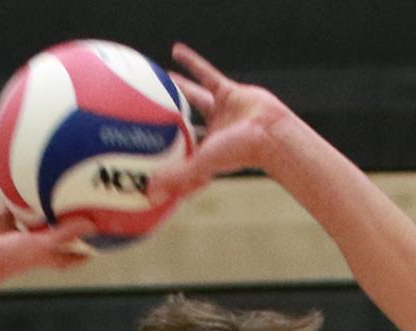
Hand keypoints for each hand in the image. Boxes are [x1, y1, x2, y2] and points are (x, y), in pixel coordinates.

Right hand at [0, 149, 95, 289]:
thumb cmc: (5, 261)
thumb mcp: (41, 246)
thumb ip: (65, 233)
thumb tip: (93, 224)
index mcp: (35, 249)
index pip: (60, 250)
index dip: (77, 246)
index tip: (93, 235)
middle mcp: (17, 237)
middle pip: (36, 221)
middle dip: (46, 208)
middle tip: (62, 188)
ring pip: (8, 200)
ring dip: (13, 185)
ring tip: (24, 163)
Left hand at [150, 45, 293, 202]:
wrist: (269, 134)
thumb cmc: (239, 153)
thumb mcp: (202, 165)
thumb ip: (176, 178)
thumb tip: (149, 195)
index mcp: (207, 154)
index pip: (182, 155)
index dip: (167, 156)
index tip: (146, 155)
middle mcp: (214, 133)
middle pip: (186, 125)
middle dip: (171, 120)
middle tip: (150, 111)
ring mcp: (222, 112)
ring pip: (195, 96)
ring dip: (180, 87)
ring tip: (163, 77)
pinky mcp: (229, 92)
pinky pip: (206, 74)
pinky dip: (192, 63)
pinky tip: (176, 51)